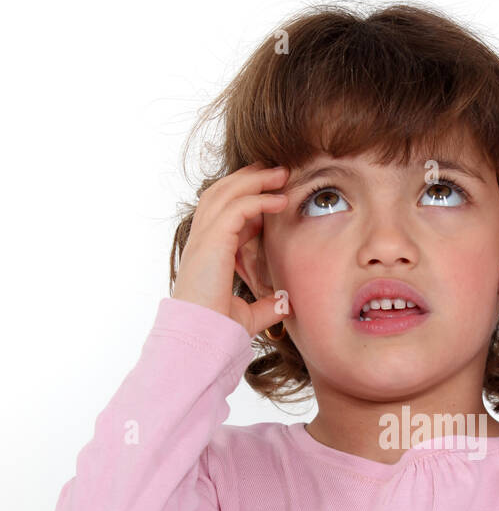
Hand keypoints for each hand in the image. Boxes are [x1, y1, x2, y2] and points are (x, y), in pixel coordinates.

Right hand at [173, 161, 290, 337]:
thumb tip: (285, 303)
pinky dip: (258, 199)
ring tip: (281, 173)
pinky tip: (280, 200)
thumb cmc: (217, 331)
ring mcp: (203, 239)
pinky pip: (236, 208)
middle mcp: (201, 241)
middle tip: (276, 171)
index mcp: (207, 254)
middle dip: (248, 178)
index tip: (273, 197)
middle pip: (221, 193)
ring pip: (226, 192)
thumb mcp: (248, 316)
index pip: (224, 214)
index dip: (248, 201)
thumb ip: (266, 306)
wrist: (201, 340)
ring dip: (254, 179)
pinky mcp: (212, 242)